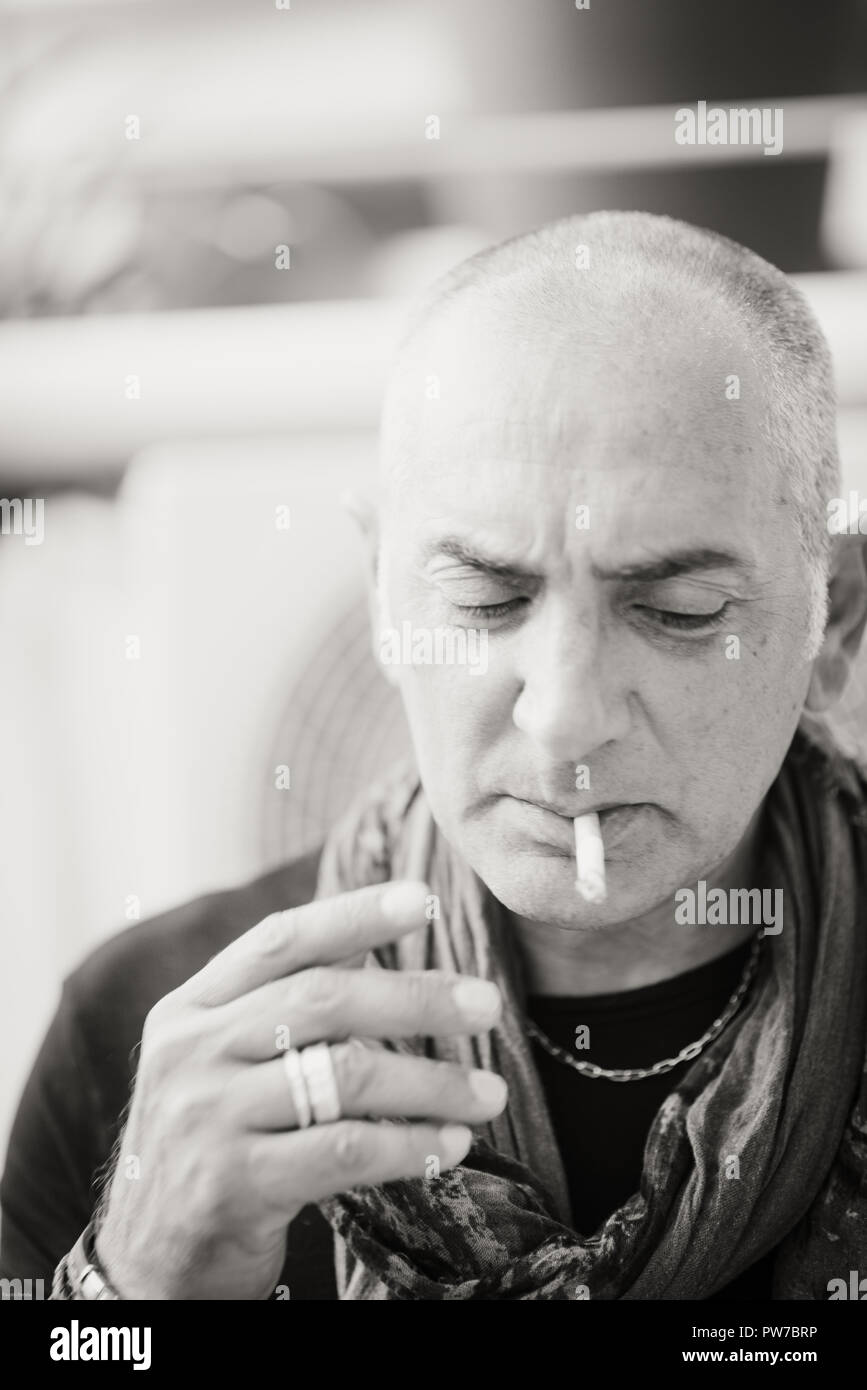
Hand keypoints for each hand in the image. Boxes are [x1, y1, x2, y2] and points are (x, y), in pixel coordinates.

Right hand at [94, 880, 505, 1298]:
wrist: (149, 1259)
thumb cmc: (211, 1144)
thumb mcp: (222, 1061)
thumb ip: (282, 1003)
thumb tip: (367, 941)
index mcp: (191, 1008)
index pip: (280, 940)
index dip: (353, 914)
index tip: (419, 898)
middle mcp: (192, 1052)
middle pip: (323, 999)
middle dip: (417, 998)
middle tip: (487, 1004)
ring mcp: (208, 1117)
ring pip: (345, 1075)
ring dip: (432, 1082)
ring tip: (488, 1092)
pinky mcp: (233, 1184)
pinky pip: (344, 1149)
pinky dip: (410, 1143)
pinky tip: (451, 1144)